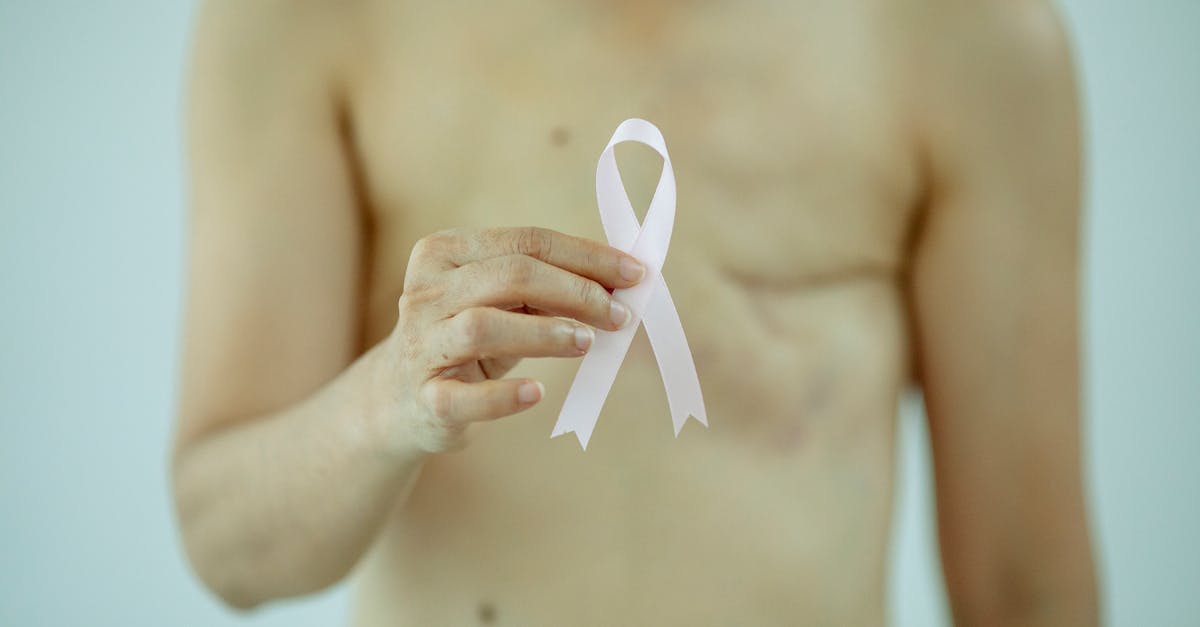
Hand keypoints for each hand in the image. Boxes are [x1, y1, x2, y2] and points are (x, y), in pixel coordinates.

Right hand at [370, 227, 645, 453]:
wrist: (402, 400)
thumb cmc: (468, 340)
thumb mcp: (501, 302)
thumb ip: (548, 285)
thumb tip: (622, 282)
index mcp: (445, 252)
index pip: (526, 242)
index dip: (586, 256)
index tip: (635, 274)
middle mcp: (426, 292)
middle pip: (509, 275)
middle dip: (576, 291)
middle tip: (620, 314)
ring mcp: (422, 345)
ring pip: (484, 326)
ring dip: (545, 332)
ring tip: (587, 342)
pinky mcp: (426, 399)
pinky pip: (467, 396)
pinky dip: (505, 396)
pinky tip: (538, 393)